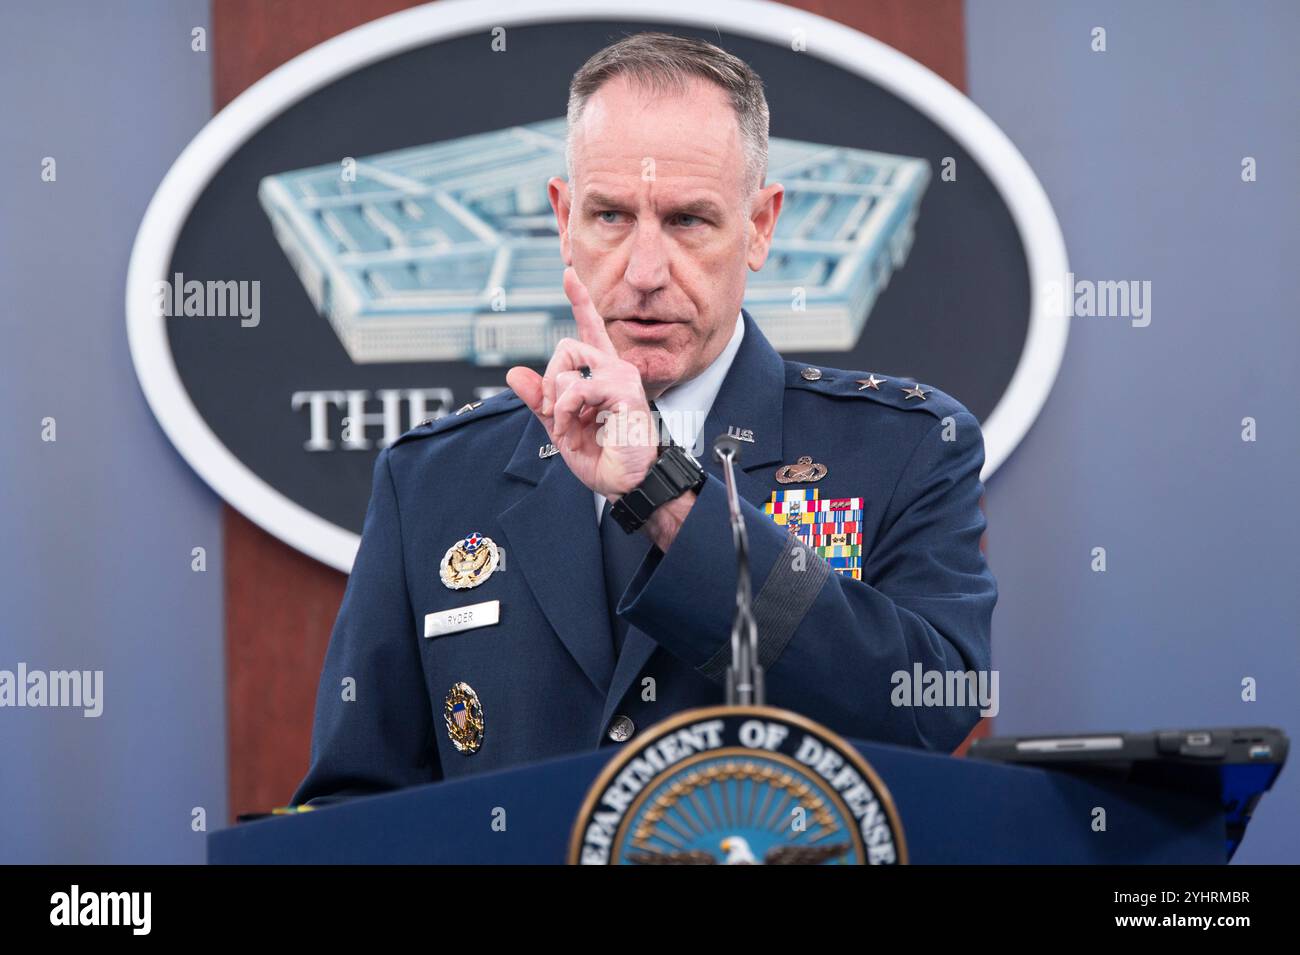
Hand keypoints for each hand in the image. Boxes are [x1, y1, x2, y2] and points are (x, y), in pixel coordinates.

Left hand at [506, 268, 659, 499]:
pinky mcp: (624, 390)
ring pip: (567, 363)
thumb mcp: (562, 428)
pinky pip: (577, 388)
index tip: (569, 275)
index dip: (579, 301)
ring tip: (569, 427)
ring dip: (558, 401)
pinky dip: (567, 412)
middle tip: (555, 414)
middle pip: (565, 347)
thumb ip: (541, 401)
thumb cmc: (603, 458)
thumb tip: (514, 374)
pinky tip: (577, 430)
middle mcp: (615, 369)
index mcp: (601, 375)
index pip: (590, 330)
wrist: (627, 483)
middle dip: (549, 382)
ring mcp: (622, 377)